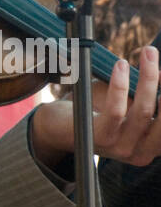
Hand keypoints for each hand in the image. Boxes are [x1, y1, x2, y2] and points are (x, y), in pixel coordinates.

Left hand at [32, 44, 160, 168]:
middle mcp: (139, 152)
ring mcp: (120, 148)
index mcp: (149, 147)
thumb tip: (160, 73)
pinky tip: (121, 65)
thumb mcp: (126, 101)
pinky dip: (120, 85)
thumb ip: (144, 92)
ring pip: (143, 111)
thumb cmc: (95, 111)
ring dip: (148, 78)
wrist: (57, 127)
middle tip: (156, 55)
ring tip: (148, 53)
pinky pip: (116, 111)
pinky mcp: (99, 137)